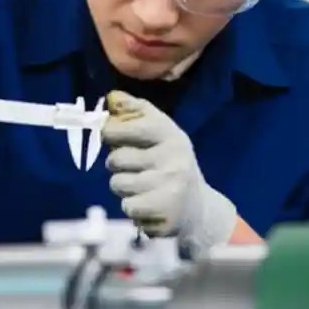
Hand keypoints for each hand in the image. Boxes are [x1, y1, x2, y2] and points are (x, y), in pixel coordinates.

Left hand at [101, 90, 237, 251]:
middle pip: (115, 159)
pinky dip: (133, 208)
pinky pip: (128, 206)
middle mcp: (173, 157)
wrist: (197, 208)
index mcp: (170, 134)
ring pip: (118, 184)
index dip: (111, 132)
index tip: (111, 136)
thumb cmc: (170, 165)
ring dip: (124, 189)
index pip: (127, 126)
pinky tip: (148, 205)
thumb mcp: (160, 134)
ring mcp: (170, 185)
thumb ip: (134, 113)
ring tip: (143, 188)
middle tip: (136, 170)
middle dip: (118, 167)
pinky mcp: (165, 211)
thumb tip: (112, 97)